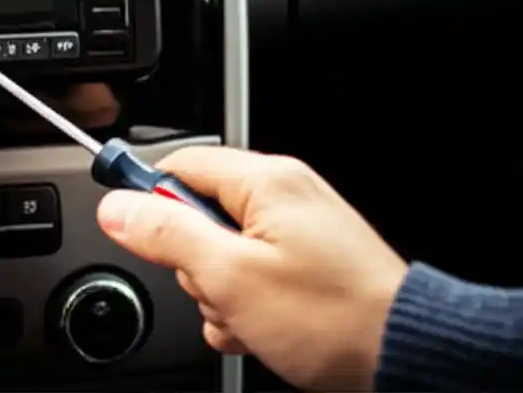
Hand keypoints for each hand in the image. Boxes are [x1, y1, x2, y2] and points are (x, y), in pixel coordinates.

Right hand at [97, 146, 406, 390]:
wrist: (405, 357)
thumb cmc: (332, 317)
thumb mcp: (229, 275)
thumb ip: (165, 234)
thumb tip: (116, 208)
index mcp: (265, 182)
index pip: (176, 165)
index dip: (148, 200)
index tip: (136, 232)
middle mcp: (283, 198)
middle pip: (196, 215)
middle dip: (194, 264)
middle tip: (219, 288)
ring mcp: (296, 233)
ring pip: (220, 255)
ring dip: (220, 294)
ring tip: (250, 316)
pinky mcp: (306, 266)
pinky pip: (250, 277)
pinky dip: (246, 306)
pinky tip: (263, 328)